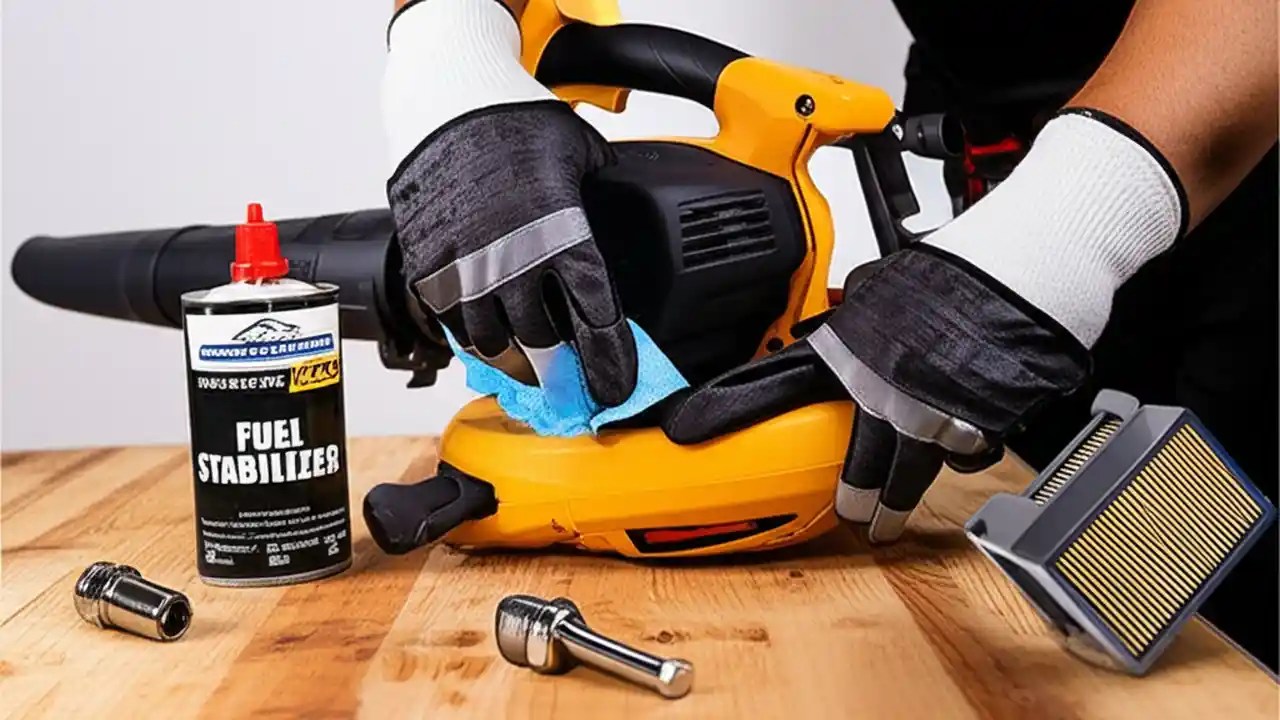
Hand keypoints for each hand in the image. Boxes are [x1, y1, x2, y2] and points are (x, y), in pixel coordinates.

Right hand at [382, 0, 637, 405]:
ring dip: (512, 362)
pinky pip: (449, 323)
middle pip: (543, 345)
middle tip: (567, 386)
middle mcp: (514, 262)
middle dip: (559, 373)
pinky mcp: (426, 265)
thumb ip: (600, 191)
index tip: (615, 387)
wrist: (446, 98)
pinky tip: (482, 341)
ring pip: (492, 343)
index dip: (610, 360)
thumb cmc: (516, 117)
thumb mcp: (581, 152)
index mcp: (563, 237)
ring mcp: (465, 268)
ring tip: (525, 368)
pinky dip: (469, 339)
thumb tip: (620, 202)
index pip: (596, 318)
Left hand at [661, 245, 1088, 541]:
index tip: (689, 427)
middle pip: (852, 460)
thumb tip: (835, 326)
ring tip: (884, 526)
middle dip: (851, 494)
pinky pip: (961, 457)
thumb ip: (853, 321)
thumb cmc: (955, 273)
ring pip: (902, 476)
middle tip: (846, 515)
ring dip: (892, 504)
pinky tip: (962, 451)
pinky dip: (960, 457)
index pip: (772, 382)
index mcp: (846, 349)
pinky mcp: (971, 429)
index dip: (728, 406)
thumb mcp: (884, 290)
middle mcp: (877, 389)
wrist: (1023, 270)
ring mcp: (925, 414)